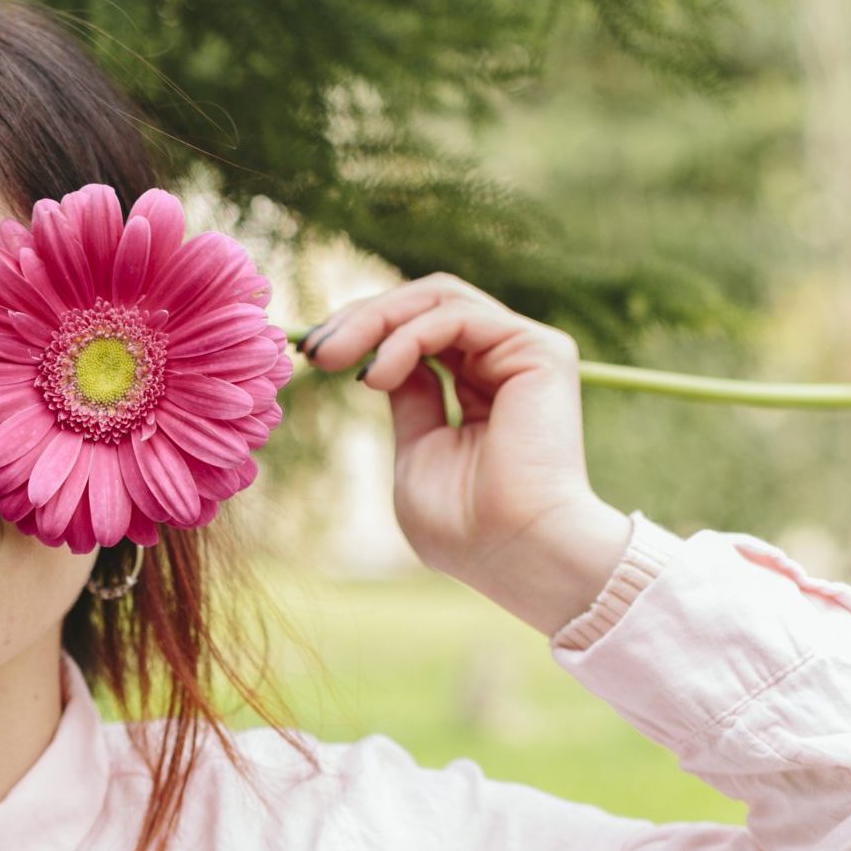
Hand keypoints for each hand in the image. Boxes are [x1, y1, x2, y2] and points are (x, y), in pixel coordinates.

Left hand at [303, 272, 631, 635]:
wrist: (517, 554)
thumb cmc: (466, 528)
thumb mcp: (416, 454)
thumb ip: (408, 401)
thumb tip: (381, 363)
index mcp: (479, 387)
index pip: (418, 330)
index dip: (363, 330)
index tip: (311, 353)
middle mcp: (504, 362)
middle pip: (425, 302)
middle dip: (360, 317)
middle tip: (312, 348)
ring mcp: (523, 352)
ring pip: (438, 297)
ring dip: (374, 319)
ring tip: (331, 357)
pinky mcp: (539, 350)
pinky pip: (456, 315)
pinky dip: (406, 337)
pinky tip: (376, 377)